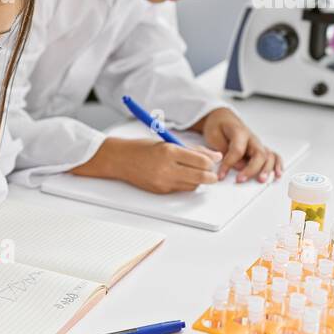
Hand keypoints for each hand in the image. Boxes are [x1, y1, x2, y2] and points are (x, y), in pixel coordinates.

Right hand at [74, 137, 221, 193]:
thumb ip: (192, 150)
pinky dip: (185, 183)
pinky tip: (180, 176)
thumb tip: (214, 156)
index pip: (201, 161)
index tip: (212, 160)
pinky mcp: (160, 190)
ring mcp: (163, 181)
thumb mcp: (168, 143)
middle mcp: (166, 168)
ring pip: (193, 185)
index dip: (211, 162)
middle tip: (212, 173)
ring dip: (198, 180)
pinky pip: (181, 189)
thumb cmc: (142, 148)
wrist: (119, 159)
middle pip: (201, 177)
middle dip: (210, 176)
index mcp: (169, 151)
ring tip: (194, 172)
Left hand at [194, 108, 281, 182]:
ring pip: (269, 156)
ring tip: (261, 180)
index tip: (221, 175)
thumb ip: (224, 150)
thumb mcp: (213, 135)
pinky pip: (273, 157)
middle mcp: (252, 138)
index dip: (229, 164)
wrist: (223, 118)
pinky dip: (277, 165)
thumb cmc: (218, 126)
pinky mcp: (260, 149)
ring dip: (266, 169)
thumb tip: (238, 166)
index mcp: (239, 132)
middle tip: (241, 180)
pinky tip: (277, 174)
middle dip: (252, 169)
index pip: (237, 150)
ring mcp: (258, 144)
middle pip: (259, 154)